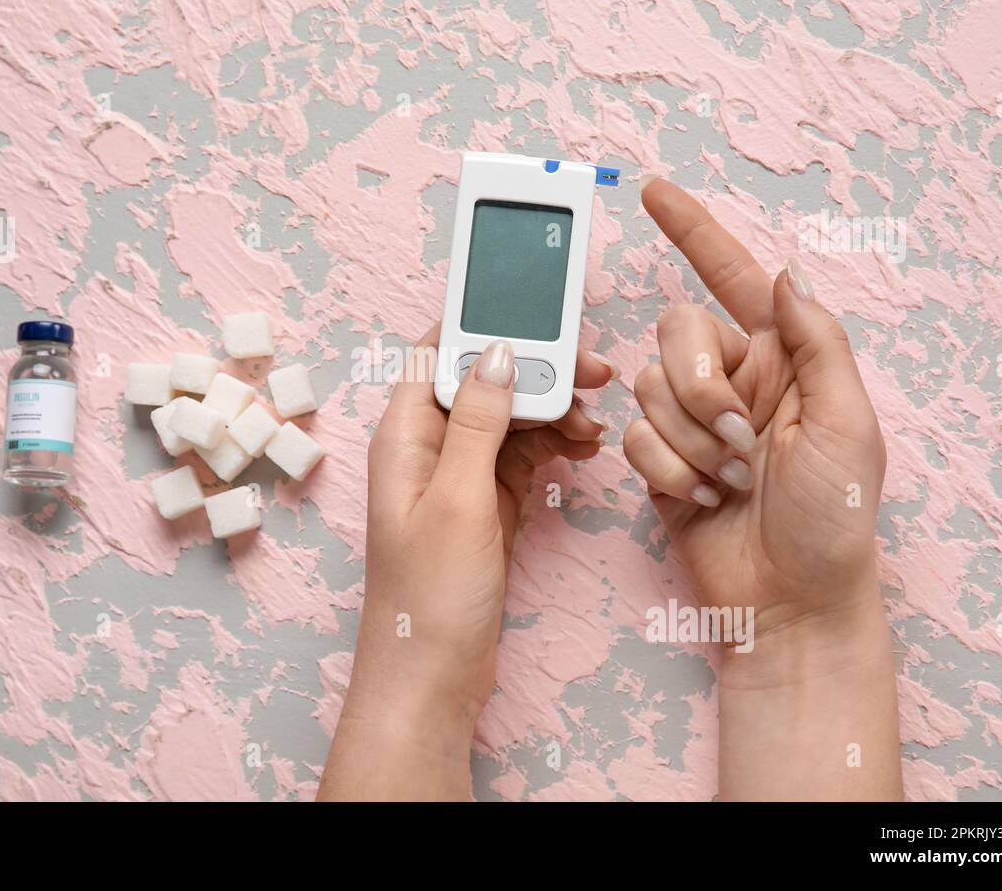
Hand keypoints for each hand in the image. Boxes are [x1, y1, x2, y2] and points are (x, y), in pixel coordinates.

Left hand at [319, 326, 612, 799]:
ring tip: (596, 425)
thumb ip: (478, 421)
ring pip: (511, 418)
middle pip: (485, 380)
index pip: (440, 352)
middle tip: (596, 375)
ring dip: (554, 412)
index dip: (490, 330)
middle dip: (538, 372)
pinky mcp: (486, 504)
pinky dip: (554, 447)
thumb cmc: (430, 597)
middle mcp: (429, 447)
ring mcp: (459, 476)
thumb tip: (497, 351)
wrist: (431, 679)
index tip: (546, 322)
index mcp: (405, 434)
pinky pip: (523, 456)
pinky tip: (585, 449)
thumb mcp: (459, 499)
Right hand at [626, 177, 900, 799]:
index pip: (732, 274)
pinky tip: (700, 497)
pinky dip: (664, 469)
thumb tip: (785, 272)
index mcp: (783, 357)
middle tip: (739, 439)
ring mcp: (693, 420)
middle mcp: (733, 379)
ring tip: (729, 480)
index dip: (692, 229)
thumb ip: (816, 340)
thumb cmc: (831, 520)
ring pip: (648, 387)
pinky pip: (633, 434)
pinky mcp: (660, 460)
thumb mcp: (847, 422)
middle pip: (675, 333)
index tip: (652, 191)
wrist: (787, 602)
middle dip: (699, 387)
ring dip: (687, 440)